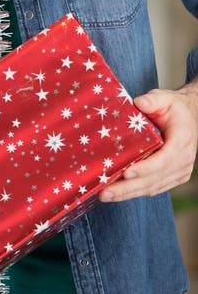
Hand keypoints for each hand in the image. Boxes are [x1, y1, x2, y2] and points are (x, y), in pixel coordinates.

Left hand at [99, 81, 197, 202]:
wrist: (189, 118)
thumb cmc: (174, 108)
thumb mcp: (165, 98)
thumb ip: (153, 100)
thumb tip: (139, 103)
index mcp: (182, 141)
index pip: (164, 160)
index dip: (145, 168)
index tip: (126, 173)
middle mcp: (183, 161)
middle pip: (154, 179)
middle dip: (128, 188)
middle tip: (105, 193)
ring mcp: (179, 172)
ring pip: (152, 187)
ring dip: (128, 193)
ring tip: (105, 195)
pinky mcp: (172, 178)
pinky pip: (153, 188)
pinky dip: (135, 191)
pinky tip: (117, 193)